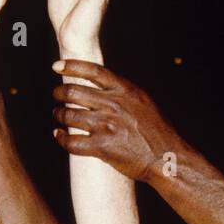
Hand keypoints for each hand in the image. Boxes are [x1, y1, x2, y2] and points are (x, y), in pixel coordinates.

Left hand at [51, 60, 179, 181]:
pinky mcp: (102, 147)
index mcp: (125, 90)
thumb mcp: (144, 102)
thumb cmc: (157, 131)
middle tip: (56, 96)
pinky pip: (71, 141)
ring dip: (59, 114)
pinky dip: (61, 138)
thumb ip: (123, 92)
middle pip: (73, 92)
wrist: (167, 158)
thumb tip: (101, 86)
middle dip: (59, 92)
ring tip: (58, 115)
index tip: (56, 66)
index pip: (92, 71)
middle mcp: (114, 105)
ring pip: (68, 115)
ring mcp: (106, 126)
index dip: (71, 66)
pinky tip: (59, 135)